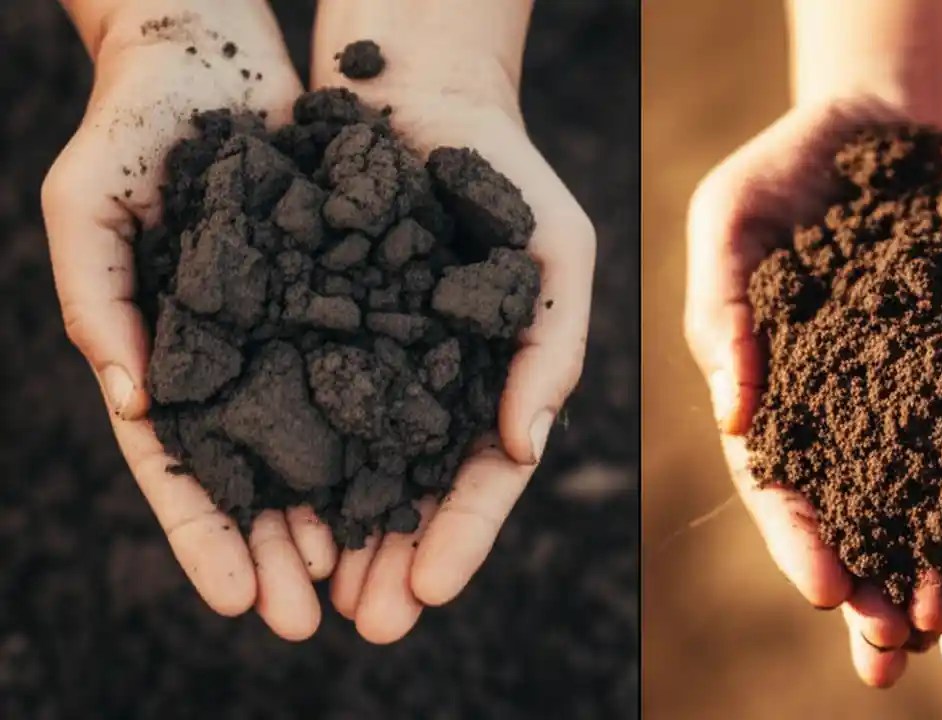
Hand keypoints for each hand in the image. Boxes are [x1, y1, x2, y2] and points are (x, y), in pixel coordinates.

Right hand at [40, 2, 336, 639]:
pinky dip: (386, 428)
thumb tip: (132, 400)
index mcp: (163, 356)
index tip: (238, 600)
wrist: (211, 58)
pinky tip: (414, 481)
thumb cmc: (129, 127)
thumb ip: (97, 300)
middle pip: (258, 476)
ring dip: (341, 511)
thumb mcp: (90, 207)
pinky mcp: (344, 296)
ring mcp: (288, 332)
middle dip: (282, 550)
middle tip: (314, 621)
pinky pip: (371, 370)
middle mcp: (231, 359)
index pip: (181, 468)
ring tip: (369, 579)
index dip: (205, 536)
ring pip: (321, 440)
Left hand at [310, 0, 594, 642]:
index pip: (484, 478)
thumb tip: (525, 446)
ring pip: (348, 467)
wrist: (417, 95)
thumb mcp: (558, 253)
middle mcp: (428, 389)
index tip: (431, 590)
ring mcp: (365, 364)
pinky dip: (280, 461)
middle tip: (367, 624)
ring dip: (335, 536)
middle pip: (412, 493)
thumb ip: (553, 348)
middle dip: (393, 561)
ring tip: (311, 595)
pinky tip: (263, 508)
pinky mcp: (303, 330)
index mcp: (495, 384)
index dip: (463, 535)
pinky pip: (290, 403)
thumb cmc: (504, 174)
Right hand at [684, 98, 941, 686]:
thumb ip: (721, 306)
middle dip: (870, 587)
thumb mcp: (732, 213)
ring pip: (921, 501)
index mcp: (772, 388)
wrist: (889, 113)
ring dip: (933, 574)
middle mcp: (839, 409)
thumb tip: (733, 417)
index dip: (798, 537)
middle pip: (850, 514)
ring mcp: (906, 395)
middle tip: (896, 651)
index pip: (777, 480)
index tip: (828, 590)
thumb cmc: (793, 161)